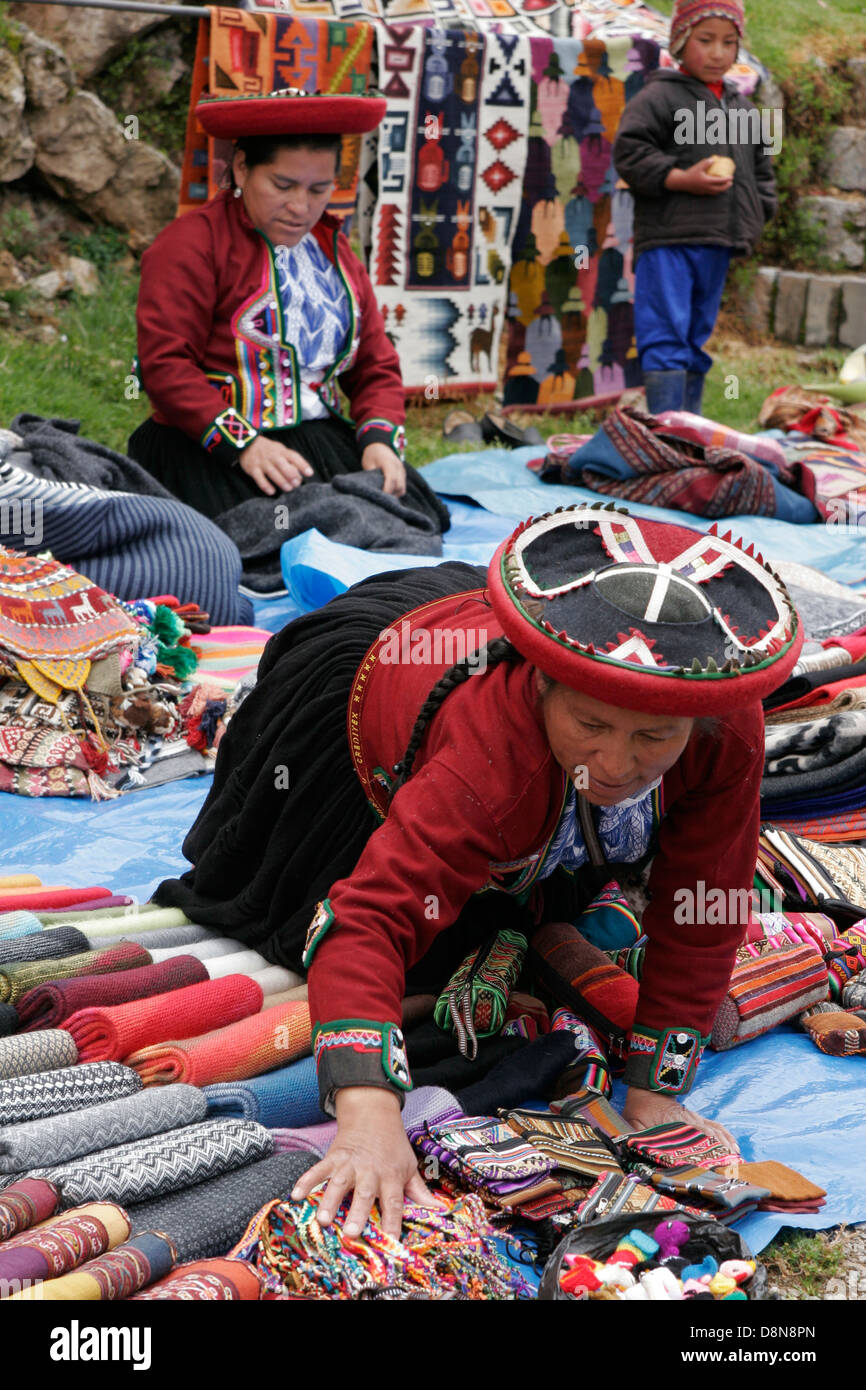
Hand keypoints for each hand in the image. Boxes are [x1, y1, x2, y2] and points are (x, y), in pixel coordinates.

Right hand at [239, 435, 313, 495]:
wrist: (248, 443)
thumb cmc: (269, 450)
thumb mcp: (280, 450)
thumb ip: (290, 461)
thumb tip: (301, 474)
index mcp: (281, 451)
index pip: (293, 456)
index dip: (302, 464)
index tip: (309, 473)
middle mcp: (272, 456)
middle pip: (283, 465)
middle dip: (291, 474)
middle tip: (297, 483)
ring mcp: (262, 462)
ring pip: (272, 472)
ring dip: (281, 481)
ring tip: (288, 489)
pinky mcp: (252, 469)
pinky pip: (259, 478)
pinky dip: (265, 485)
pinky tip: (272, 492)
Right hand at [290, 1086, 439, 1239]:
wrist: (374, 1114)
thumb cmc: (393, 1146)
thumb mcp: (409, 1165)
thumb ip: (419, 1191)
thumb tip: (438, 1210)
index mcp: (391, 1176)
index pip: (394, 1201)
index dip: (393, 1221)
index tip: (390, 1241)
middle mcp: (370, 1171)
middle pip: (365, 1194)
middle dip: (358, 1214)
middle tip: (351, 1233)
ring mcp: (350, 1163)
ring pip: (339, 1183)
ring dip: (330, 1201)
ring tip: (322, 1220)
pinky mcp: (333, 1156)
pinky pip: (318, 1170)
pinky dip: (306, 1181)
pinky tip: (295, 1194)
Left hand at [362, 442, 406, 496]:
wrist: (379, 445)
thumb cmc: (371, 455)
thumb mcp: (368, 464)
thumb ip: (371, 476)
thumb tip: (373, 490)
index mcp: (389, 462)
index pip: (392, 479)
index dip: (387, 490)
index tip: (379, 497)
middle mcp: (398, 467)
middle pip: (399, 486)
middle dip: (390, 495)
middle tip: (380, 499)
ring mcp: (402, 471)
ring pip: (402, 488)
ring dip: (394, 495)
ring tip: (384, 497)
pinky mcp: (402, 474)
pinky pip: (402, 487)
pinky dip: (396, 492)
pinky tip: (388, 494)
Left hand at [622, 1086, 739, 1154]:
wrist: (646, 1087)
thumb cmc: (639, 1107)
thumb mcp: (633, 1122)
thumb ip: (636, 1137)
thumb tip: (636, 1150)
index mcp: (676, 1124)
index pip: (695, 1138)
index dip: (707, 1150)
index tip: (717, 1163)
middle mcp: (690, 1121)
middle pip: (711, 1136)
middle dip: (723, 1151)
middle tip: (733, 1168)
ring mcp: (695, 1119)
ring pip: (716, 1131)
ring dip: (727, 1145)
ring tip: (737, 1160)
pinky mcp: (697, 1118)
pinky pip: (716, 1126)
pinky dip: (726, 1135)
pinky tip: (733, 1146)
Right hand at [665, 158, 733, 195]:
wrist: (681, 182)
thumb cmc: (690, 173)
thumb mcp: (699, 166)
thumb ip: (707, 162)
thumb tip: (714, 159)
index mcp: (707, 181)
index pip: (720, 181)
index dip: (727, 179)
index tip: (731, 177)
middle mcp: (707, 188)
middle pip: (720, 189)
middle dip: (726, 187)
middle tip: (730, 183)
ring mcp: (704, 191)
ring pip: (715, 193)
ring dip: (721, 190)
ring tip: (724, 186)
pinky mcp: (701, 193)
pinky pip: (710, 193)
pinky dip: (715, 191)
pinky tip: (716, 188)